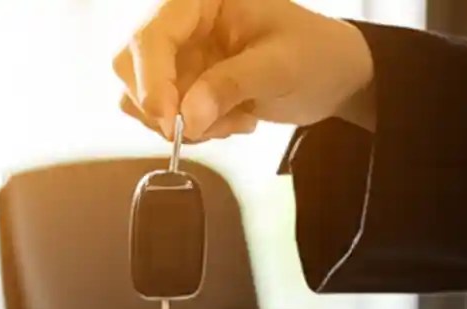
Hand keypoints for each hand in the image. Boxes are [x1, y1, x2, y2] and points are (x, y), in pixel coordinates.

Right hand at [113, 0, 376, 142]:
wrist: (334, 76)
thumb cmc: (317, 54)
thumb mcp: (280, 66)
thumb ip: (230, 86)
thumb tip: (186, 118)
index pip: (152, 34)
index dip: (152, 78)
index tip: (169, 120)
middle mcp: (181, 21)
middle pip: (132, 64)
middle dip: (164, 106)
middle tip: (208, 126)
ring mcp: (179, 54)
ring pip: (141, 96)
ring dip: (182, 123)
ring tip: (234, 120)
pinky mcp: (182, 83)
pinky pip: (161, 115)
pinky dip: (192, 129)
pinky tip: (231, 120)